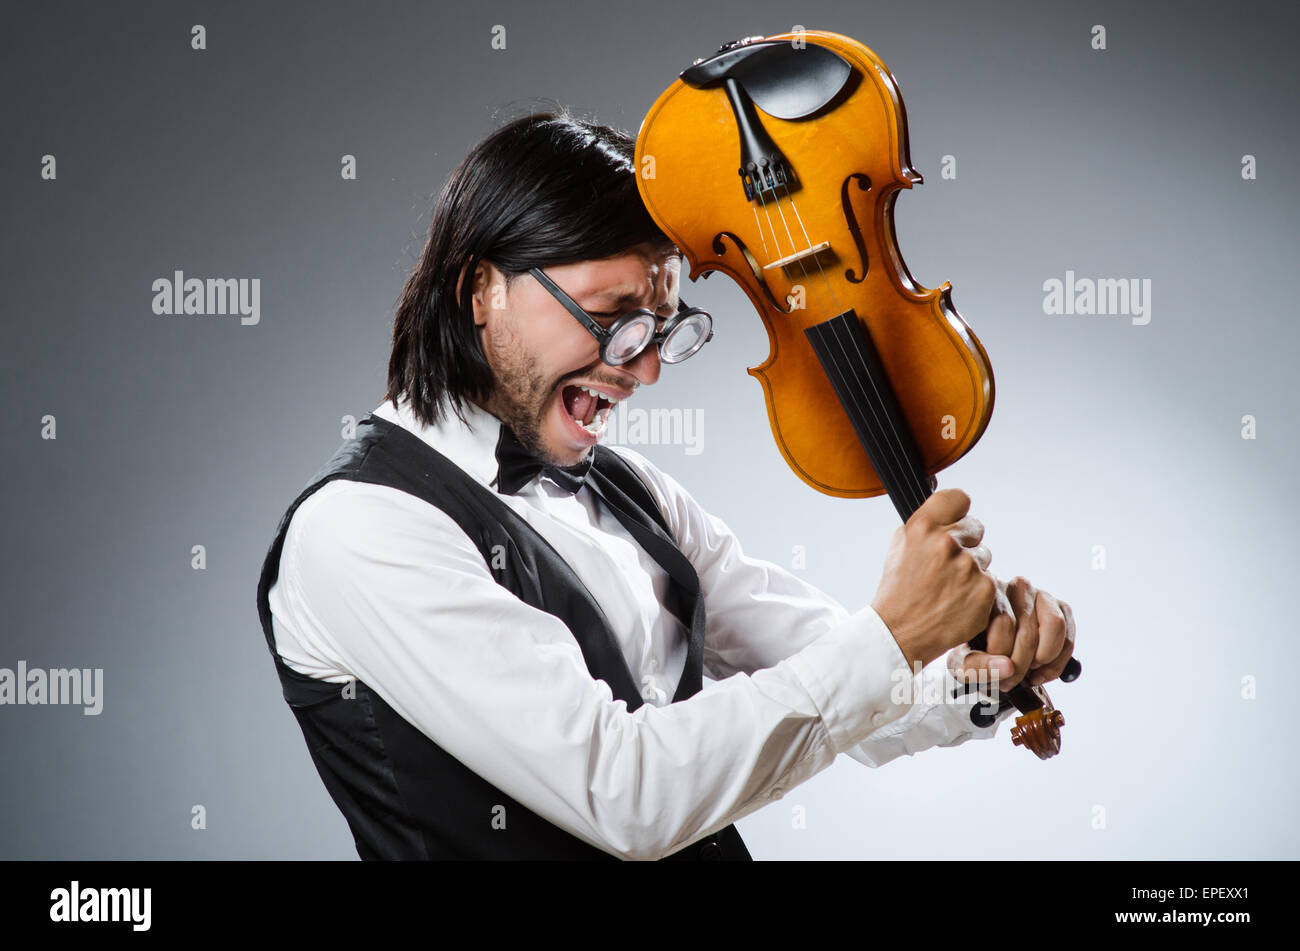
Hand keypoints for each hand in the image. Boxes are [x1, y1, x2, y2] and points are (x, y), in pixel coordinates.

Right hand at [872, 488, 997, 670]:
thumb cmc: (898, 589)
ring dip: (971, 569)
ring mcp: (968, 566)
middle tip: (945, 566)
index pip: (959, 498)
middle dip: (965, 543)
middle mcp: (946, 542)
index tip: (954, 522)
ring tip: (948, 587)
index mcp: (923, 526)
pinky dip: (978, 591)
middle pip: (975, 527)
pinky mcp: (984, 590)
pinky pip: (990, 580)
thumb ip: (925, 524)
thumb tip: (948, 512)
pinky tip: (958, 601)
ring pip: (983, 556)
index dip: (957, 512)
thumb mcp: (900, 546)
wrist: (899, 632)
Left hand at [954, 575, 1076, 690]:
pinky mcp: (1060, 608)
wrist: (985, 647)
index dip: (1001, 658)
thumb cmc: (970, 650)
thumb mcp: (960, 661)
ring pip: (1054, 627)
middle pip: (1028, 632)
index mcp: (988, 592)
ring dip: (1043, 660)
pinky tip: (1040, 673)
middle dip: (1020, 667)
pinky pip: (1068, 637)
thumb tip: (1008, 667)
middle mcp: (1016, 587)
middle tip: (1008, 682)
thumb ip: (976, 665)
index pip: (1004, 624)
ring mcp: (1041, 595)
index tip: (994, 675)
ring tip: (1026, 673)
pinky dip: (1057, 662)